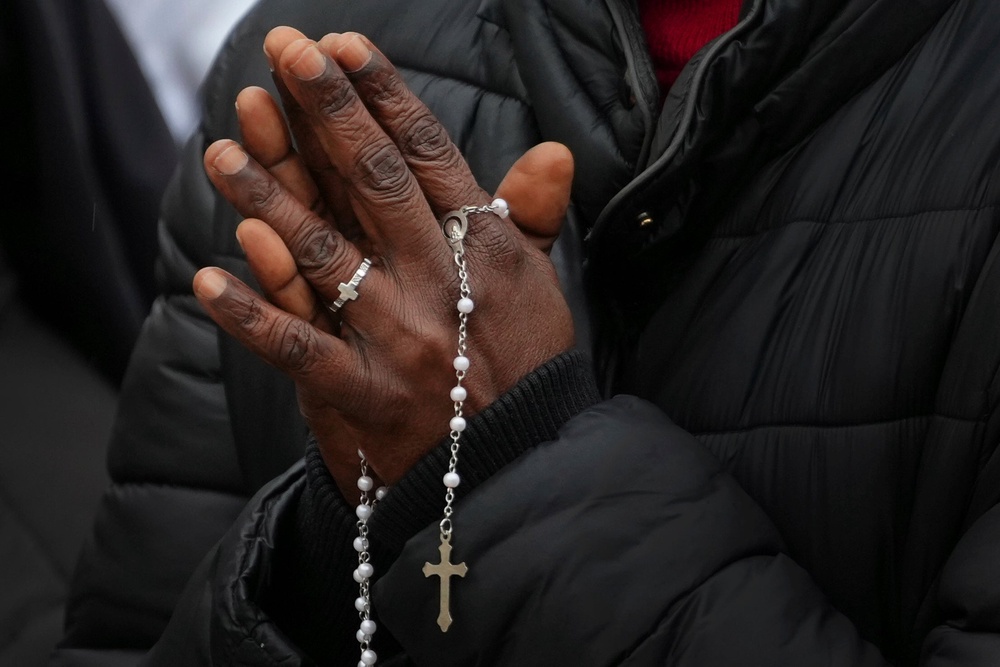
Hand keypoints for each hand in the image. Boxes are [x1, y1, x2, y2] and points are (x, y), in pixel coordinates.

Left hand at [193, 31, 574, 496]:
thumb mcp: (539, 282)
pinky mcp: (365, 393)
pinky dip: (252, 317)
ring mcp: (398, 337)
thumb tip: (553, 150)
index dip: (382, 96)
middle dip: (326, 112)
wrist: (522, 460)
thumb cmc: (524, 361)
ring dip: (268, 198)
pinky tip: (208, 279)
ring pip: (323, 254)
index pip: (427, 154)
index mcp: (481, 246)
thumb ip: (534, 214)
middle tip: (283, 52)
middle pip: (373, 182)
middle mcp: (438, 282)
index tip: (342, 46)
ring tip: (222, 148)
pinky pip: (299, 350)